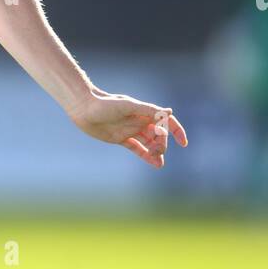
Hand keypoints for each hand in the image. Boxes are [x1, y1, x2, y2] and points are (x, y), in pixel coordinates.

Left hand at [66, 85, 187, 168]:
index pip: (166, 121)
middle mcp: (139, 121)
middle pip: (158, 134)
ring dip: (156, 152)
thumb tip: (170, 112)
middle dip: (162, 144)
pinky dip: (145, 155)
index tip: (183, 143)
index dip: (176, 131)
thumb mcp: (128, 106)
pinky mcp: (121, 139)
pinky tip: (154, 164)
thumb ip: (148, 110)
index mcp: (144, 111)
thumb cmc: (106, 104)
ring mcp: (130, 130)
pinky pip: (137, 148)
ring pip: (149, 143)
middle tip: (158, 151)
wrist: (84, 109)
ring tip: (160, 163)